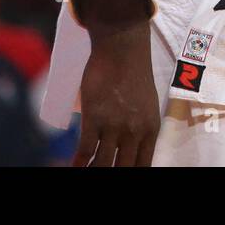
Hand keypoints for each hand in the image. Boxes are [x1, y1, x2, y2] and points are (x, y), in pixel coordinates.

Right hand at [72, 0, 158, 166]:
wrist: (123, 49)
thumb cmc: (134, 74)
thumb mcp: (147, 105)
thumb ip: (140, 127)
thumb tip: (128, 147)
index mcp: (150, 130)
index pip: (143, 166)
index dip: (131, 175)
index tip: (120, 173)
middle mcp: (135, 132)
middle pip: (123, 169)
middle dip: (111, 174)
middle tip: (100, 172)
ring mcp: (114, 126)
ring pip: (103, 164)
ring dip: (93, 170)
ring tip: (86, 171)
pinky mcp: (95, 117)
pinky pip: (85, 150)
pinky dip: (78, 163)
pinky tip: (74, 167)